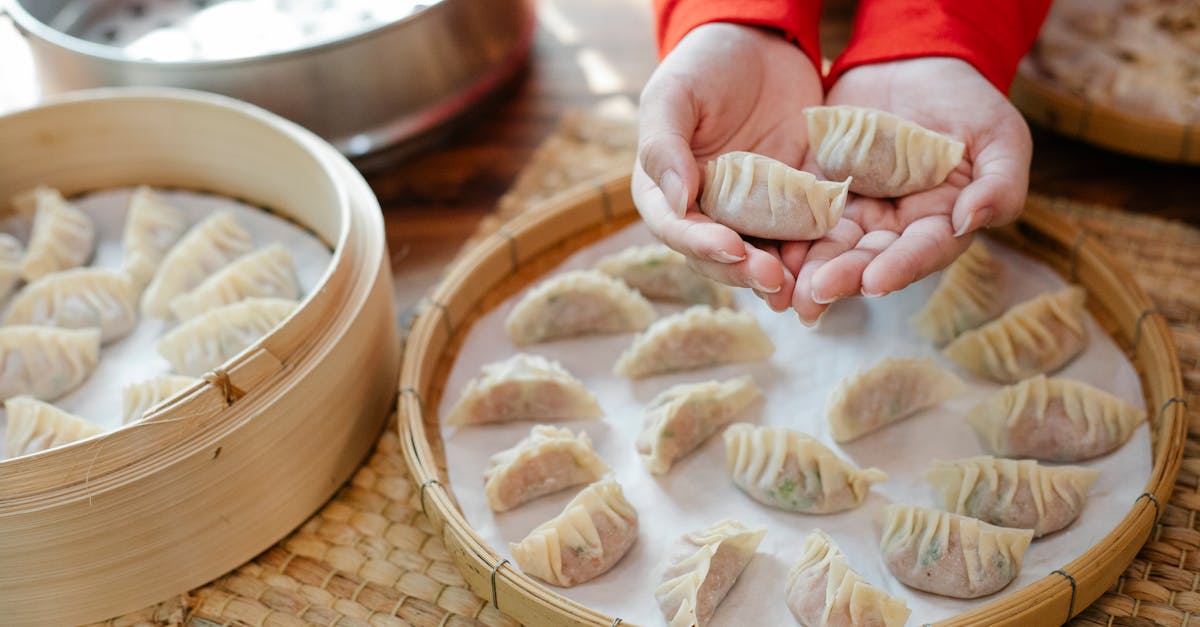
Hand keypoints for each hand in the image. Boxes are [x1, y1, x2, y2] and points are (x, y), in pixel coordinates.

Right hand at [633, 23, 823, 310]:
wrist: (761, 44)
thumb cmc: (703, 65)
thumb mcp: (673, 95)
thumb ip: (664, 146)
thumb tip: (678, 200)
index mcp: (666, 193)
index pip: (677, 229)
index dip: (702, 243)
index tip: (731, 246)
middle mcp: (707, 212)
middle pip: (719, 255)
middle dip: (745, 271)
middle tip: (773, 279)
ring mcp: (751, 212)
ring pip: (762, 256)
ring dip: (781, 277)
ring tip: (802, 290)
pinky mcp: (793, 204)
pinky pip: (803, 234)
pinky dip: (815, 252)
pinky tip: (833, 262)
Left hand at [784, 58, 1031, 322]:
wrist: (912, 63)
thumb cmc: (969, 101)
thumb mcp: (1000, 137)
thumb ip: (999, 183)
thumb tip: (971, 220)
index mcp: (938, 224)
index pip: (921, 252)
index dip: (900, 268)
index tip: (875, 282)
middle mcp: (892, 229)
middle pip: (867, 259)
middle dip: (841, 278)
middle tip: (814, 293)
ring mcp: (852, 212)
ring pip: (827, 247)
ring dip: (805, 269)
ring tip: (783, 286)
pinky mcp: (817, 191)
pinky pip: (797, 216)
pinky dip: (782, 234)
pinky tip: (763, 248)